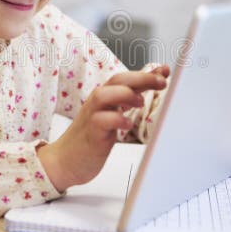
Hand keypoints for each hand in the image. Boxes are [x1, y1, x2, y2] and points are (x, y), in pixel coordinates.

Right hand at [37, 65, 169, 190]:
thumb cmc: (91, 137)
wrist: (64, 161)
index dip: (147, 72)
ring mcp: (91, 116)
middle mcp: (98, 103)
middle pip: (117, 80)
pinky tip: (127, 125)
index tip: (167, 70)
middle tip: (162, 82)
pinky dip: (116, 120)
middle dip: (141, 78)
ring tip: (141, 103)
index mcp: (106, 97)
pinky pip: (101, 120)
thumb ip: (129, 100)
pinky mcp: (90, 133)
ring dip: (125, 95)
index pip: (126, 78)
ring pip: (104, 95)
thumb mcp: (112, 115)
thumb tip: (149, 88)